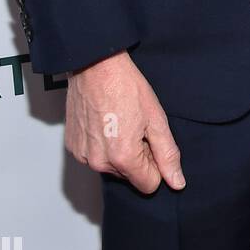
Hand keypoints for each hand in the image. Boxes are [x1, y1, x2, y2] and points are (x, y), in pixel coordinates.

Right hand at [65, 50, 185, 193]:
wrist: (96, 65)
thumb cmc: (126, 86)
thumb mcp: (156, 118)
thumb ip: (168, 154)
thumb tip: (177, 182)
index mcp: (123, 158)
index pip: (149, 184)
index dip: (155, 163)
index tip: (150, 140)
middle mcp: (99, 162)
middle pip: (129, 175)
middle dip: (137, 156)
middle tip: (135, 125)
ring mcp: (83, 156)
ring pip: (111, 167)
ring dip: (119, 150)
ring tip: (119, 121)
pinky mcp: (72, 147)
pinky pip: (94, 156)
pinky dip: (102, 144)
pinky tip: (104, 122)